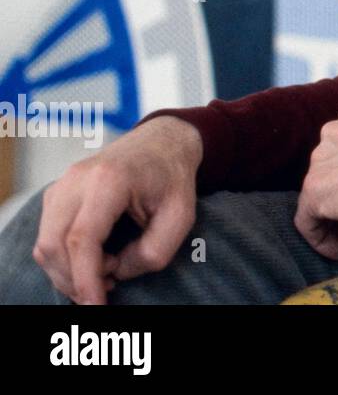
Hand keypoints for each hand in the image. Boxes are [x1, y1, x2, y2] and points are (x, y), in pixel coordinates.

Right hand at [32, 116, 202, 304]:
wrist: (162, 143)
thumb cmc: (172, 178)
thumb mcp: (181, 216)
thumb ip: (152, 252)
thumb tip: (116, 273)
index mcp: (109, 180)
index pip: (82, 238)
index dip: (85, 278)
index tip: (96, 305)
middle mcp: (77, 180)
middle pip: (54, 244)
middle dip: (76, 278)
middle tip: (110, 286)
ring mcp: (62, 185)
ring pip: (45, 243)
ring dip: (69, 270)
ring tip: (109, 268)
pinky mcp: (57, 194)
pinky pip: (48, 236)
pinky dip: (65, 258)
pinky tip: (96, 259)